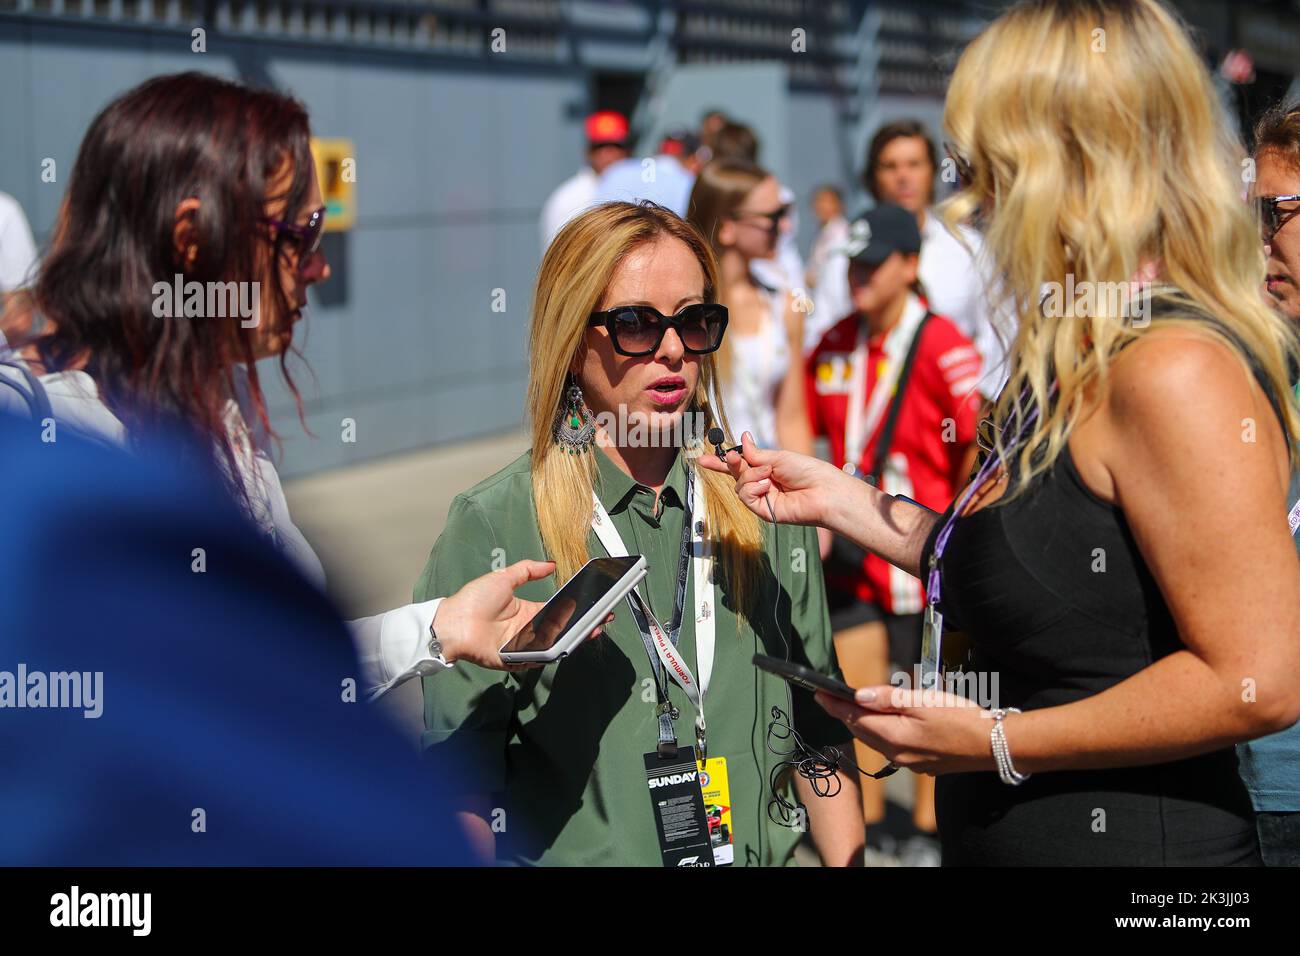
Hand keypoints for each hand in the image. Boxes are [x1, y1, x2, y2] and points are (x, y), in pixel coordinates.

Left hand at [435, 560, 610, 670]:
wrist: (453, 621)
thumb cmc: (475, 599)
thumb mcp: (505, 578)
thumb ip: (528, 570)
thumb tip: (551, 565)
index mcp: (528, 612)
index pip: (559, 612)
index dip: (576, 609)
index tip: (593, 603)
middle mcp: (529, 630)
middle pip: (562, 629)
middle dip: (583, 625)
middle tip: (602, 619)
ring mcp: (524, 646)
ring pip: (555, 644)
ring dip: (574, 638)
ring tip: (592, 630)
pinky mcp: (517, 659)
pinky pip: (539, 657)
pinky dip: (554, 652)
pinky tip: (569, 643)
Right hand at [697, 431, 844, 527]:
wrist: (822, 491)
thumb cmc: (808, 472)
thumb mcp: (779, 457)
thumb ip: (756, 453)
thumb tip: (742, 439)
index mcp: (767, 469)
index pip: (740, 465)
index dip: (721, 463)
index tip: (703, 459)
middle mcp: (763, 484)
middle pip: (736, 474)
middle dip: (731, 464)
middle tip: (731, 457)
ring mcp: (762, 498)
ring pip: (739, 485)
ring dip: (750, 475)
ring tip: (768, 474)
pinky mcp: (763, 511)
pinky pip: (745, 496)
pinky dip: (752, 487)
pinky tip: (766, 486)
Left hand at [813, 684, 995, 775]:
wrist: (995, 746)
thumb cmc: (962, 719)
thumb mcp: (924, 701)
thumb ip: (888, 699)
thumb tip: (858, 696)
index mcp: (894, 737)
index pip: (854, 718)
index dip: (834, 705)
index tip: (818, 693)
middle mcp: (897, 754)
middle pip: (861, 731)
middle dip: (844, 713)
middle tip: (829, 697)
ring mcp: (910, 762)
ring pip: (876, 740)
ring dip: (862, 723)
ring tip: (851, 706)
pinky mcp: (922, 762)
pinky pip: (891, 746)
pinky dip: (881, 732)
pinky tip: (884, 722)